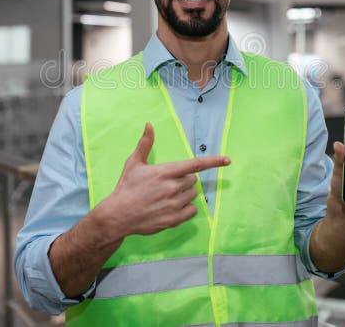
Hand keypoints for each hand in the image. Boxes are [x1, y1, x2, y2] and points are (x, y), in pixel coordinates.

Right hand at [99, 123, 229, 236]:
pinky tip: (171, 207)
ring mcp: (173, 204)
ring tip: (166, 196)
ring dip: (184, 194)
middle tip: (167, 184)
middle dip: (184, 180)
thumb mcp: (134, 163)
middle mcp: (172, 187)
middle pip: (193, 180)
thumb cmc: (126, 187)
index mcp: (165, 172)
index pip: (195, 164)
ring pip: (192, 195)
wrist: (118, 215)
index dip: (213, 161)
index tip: (227, 160)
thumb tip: (149, 124)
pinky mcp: (173, 220)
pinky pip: (192, 211)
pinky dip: (186, 209)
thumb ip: (145, 144)